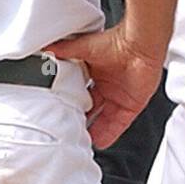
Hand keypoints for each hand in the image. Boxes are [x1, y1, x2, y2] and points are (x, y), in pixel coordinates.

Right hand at [43, 27, 163, 148]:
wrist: (138, 45)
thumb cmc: (115, 41)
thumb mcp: (83, 46)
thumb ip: (64, 50)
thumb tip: (45, 49)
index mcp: (94, 72)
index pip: (79, 92)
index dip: (70, 102)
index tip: (60, 111)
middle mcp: (106, 86)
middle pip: (90, 108)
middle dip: (81, 119)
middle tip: (68, 129)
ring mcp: (118, 97)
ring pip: (103, 119)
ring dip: (93, 130)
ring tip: (80, 141)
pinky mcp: (131, 105)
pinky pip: (119, 124)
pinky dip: (110, 134)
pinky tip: (100, 142)